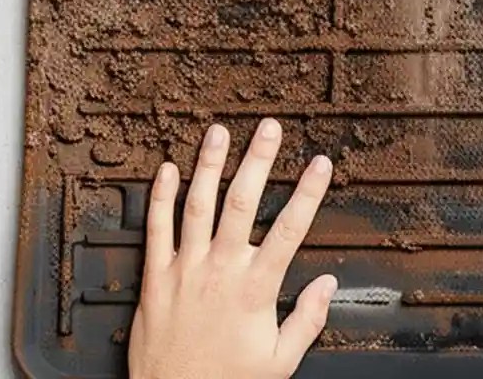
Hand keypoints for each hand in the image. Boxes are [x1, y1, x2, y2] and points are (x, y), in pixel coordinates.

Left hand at [129, 119, 336, 378]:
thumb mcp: (280, 361)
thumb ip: (307, 320)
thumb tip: (328, 285)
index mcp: (255, 288)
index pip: (290, 229)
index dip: (308, 193)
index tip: (321, 163)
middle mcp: (220, 270)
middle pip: (241, 203)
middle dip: (258, 160)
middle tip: (270, 127)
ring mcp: (184, 270)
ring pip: (197, 206)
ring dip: (210, 164)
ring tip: (219, 131)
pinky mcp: (154, 279)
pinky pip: (156, 230)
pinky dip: (161, 197)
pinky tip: (168, 169)